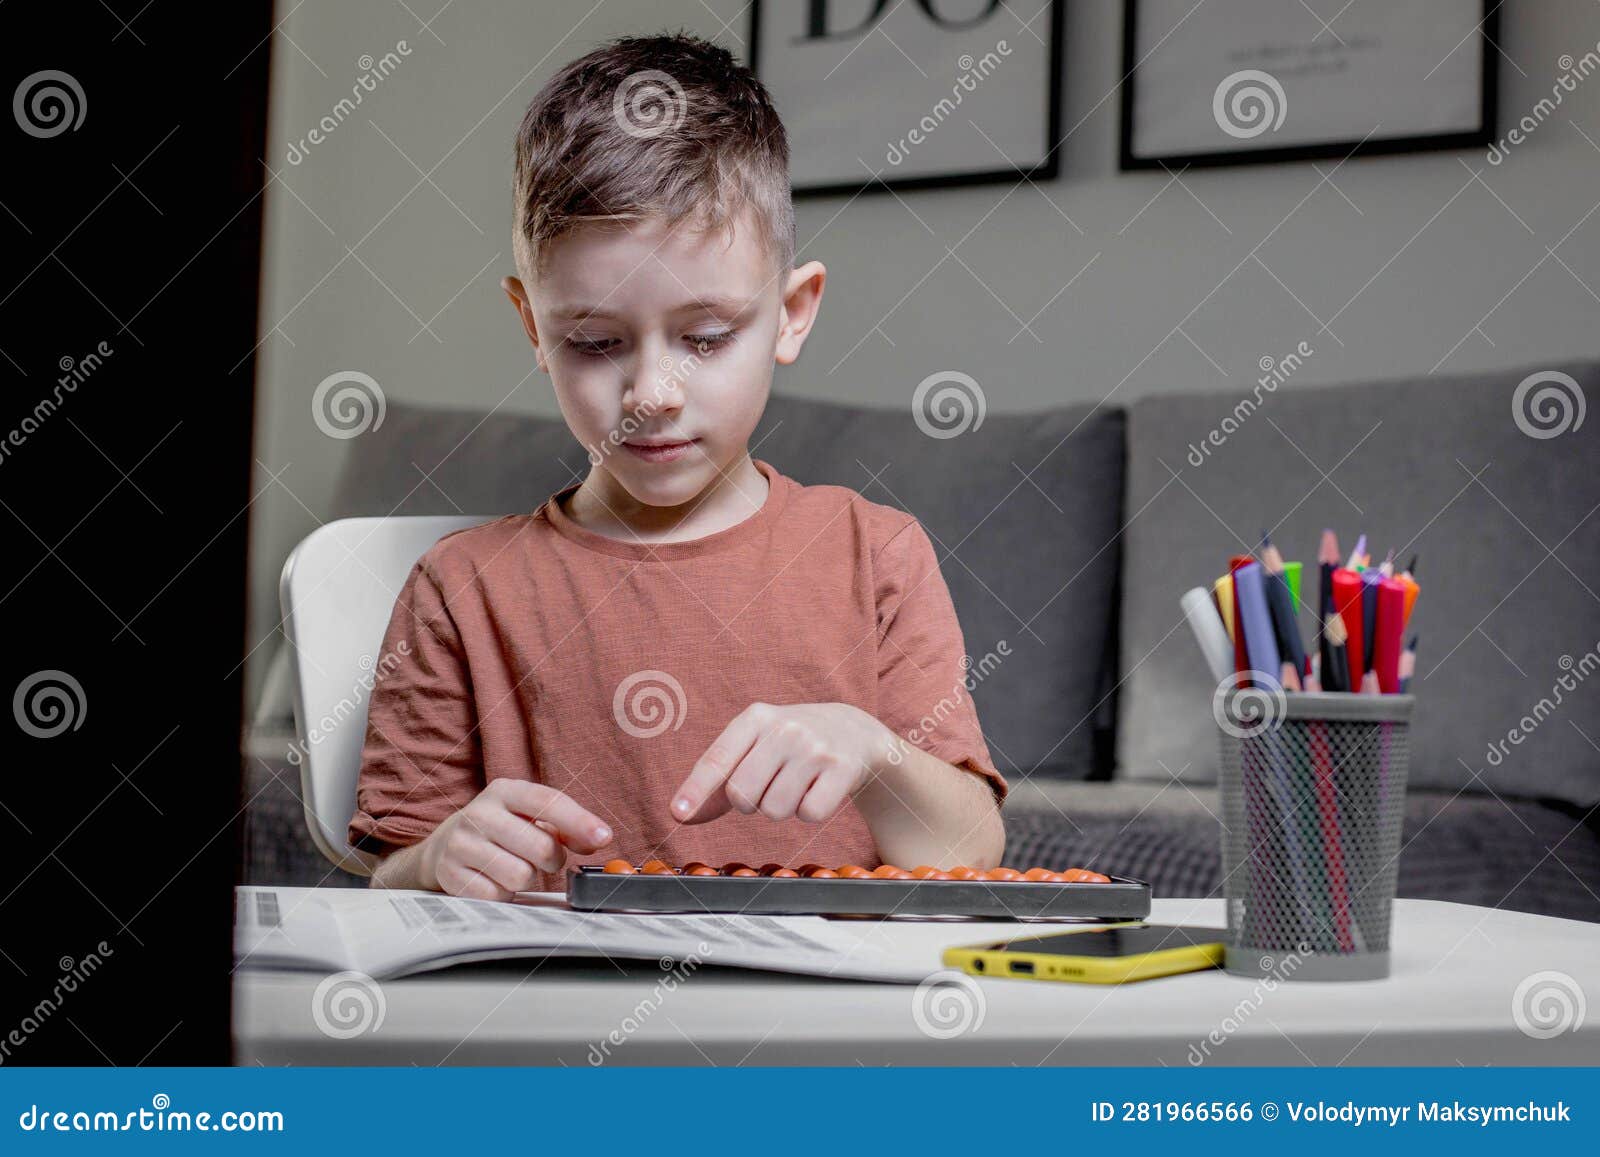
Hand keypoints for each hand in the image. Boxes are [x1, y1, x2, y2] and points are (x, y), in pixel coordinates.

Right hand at [418, 779, 612, 899]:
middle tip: (545, 858)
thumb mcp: (531, 816)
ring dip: (527, 878)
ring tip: (515, 866)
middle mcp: (479, 813)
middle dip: (553, 859)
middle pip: (540, 846)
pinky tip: (494, 879)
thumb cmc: (504, 829)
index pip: (547, 801)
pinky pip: (497, 896)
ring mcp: (461, 844)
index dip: (579, 821)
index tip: (604, 837)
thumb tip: (598, 839)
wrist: (446, 845)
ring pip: (520, 875)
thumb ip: (567, 825)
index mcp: (504, 791)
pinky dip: (504, 893)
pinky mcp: (450, 874)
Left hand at [670, 702, 893, 825]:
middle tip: (769, 785)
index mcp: (755, 718)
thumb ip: (718, 781)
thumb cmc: (790, 745)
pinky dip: (810, 811)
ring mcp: (815, 748)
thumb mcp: (755, 747)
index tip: (676, 813)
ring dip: (782, 808)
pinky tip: (818, 788)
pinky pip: (809, 814)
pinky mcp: (842, 769)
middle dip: (749, 803)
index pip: (717, 759)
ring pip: (774, 810)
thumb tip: (681, 815)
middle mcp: (785, 728)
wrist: (854, 731)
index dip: (695, 790)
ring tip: (796, 784)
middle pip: (742, 795)